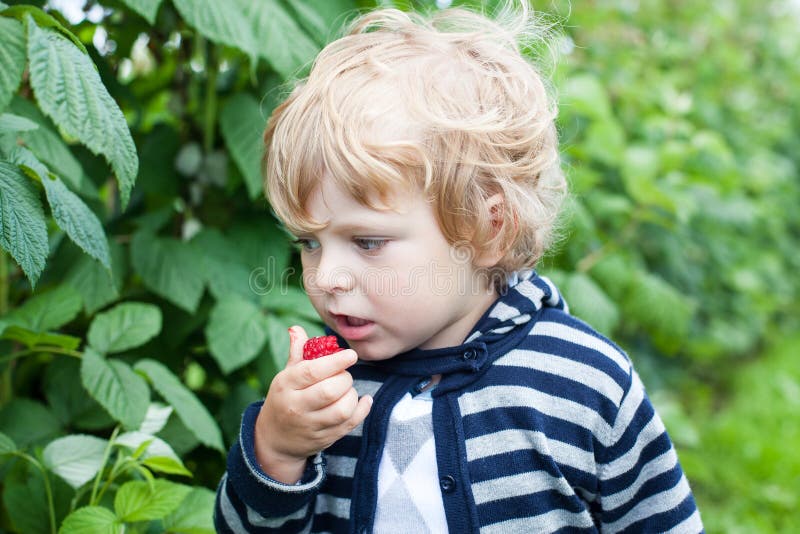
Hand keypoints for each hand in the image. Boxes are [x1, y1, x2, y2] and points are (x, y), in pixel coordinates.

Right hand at [254, 325, 371, 483]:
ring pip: (341, 410)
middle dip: (345, 379)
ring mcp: (310, 425)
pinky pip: (349, 425)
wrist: (274, 439)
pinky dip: (362, 411)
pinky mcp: (323, 439)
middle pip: (329, 391)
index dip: (335, 362)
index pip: (312, 371)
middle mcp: (296, 406)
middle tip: (345, 375)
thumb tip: (297, 329)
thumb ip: (296, 353)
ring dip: (352, 396)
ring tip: (348, 390)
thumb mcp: (285, 376)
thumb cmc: (284, 398)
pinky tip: (364, 401)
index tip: (351, 355)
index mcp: (286, 385)